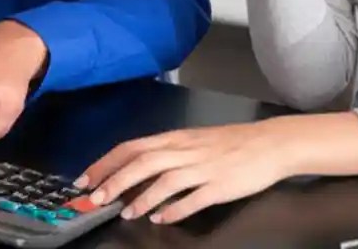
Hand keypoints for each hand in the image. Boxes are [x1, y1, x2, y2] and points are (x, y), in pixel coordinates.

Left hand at [74, 119, 297, 224]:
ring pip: (165, 180)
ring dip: (142, 197)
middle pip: (143, 162)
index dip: (106, 163)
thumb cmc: (231, 143)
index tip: (86, 179)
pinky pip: (194, 199)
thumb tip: (136, 171)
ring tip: (126, 213)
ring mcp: (203, 168)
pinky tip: (161, 219)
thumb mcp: (193, 141)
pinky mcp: (221, 185)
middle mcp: (185, 150)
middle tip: (95, 199)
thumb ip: (166, 154)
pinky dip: (175, 210)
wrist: (270, 143)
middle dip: (115, 180)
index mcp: (176, 138)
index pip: (132, 147)